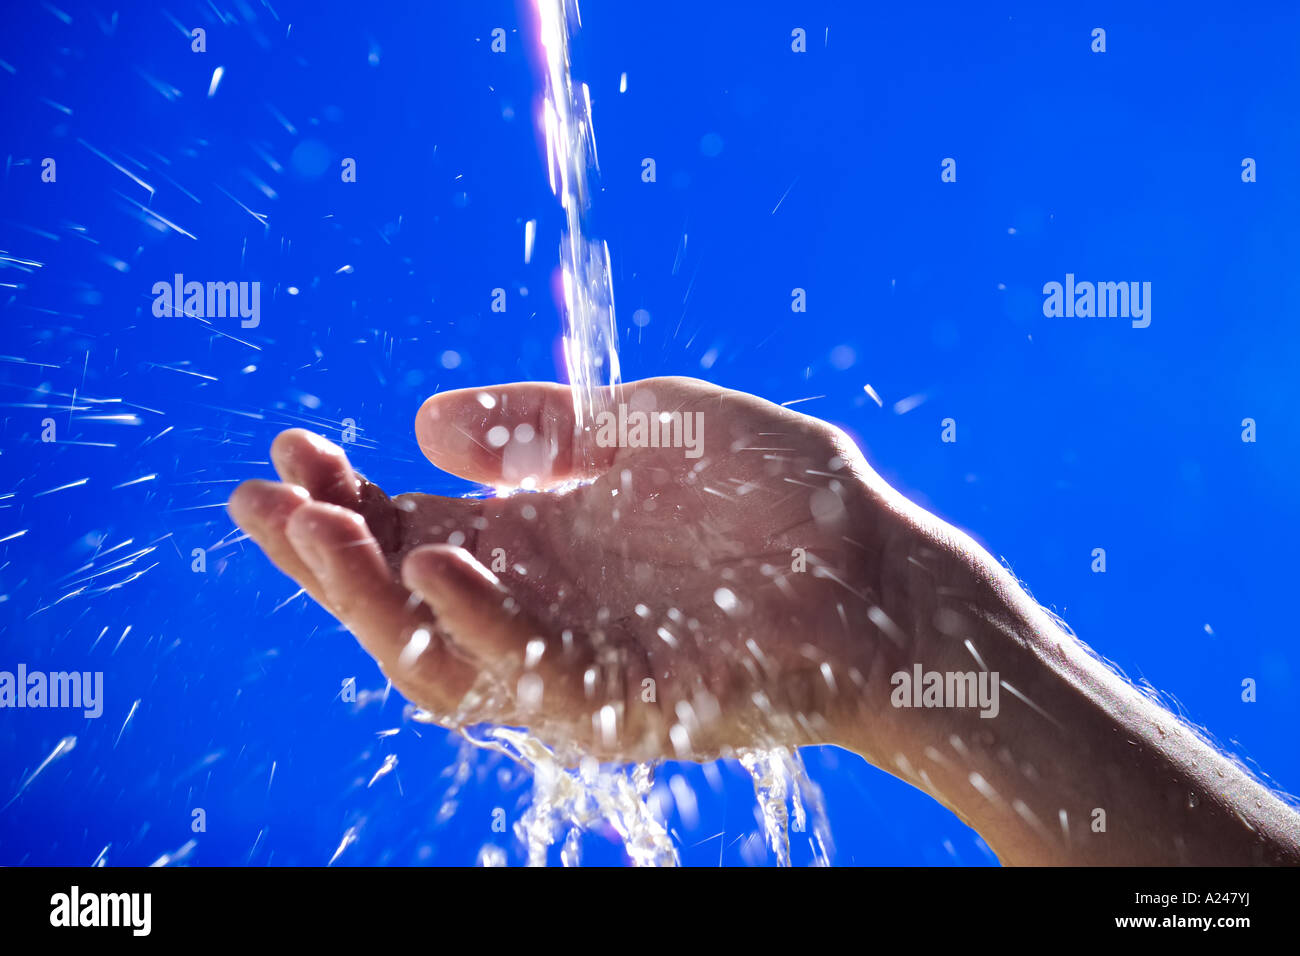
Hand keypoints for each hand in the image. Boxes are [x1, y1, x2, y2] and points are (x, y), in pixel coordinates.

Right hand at [228, 376, 909, 762]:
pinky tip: (440, 565)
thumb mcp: (646, 425)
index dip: (344, 493)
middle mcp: (538, 604)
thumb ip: (545, 427)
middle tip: (268, 495)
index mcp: (534, 536)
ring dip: (373, 597)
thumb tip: (425, 422)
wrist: (877, 570)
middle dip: (327, 552)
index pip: (409, 523)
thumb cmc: (772, 495)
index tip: (292, 444)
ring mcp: (575, 657)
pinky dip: (481, 628)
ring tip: (319, 528)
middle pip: (402, 597)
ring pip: (440, 656)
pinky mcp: (625, 698)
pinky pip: (532, 678)